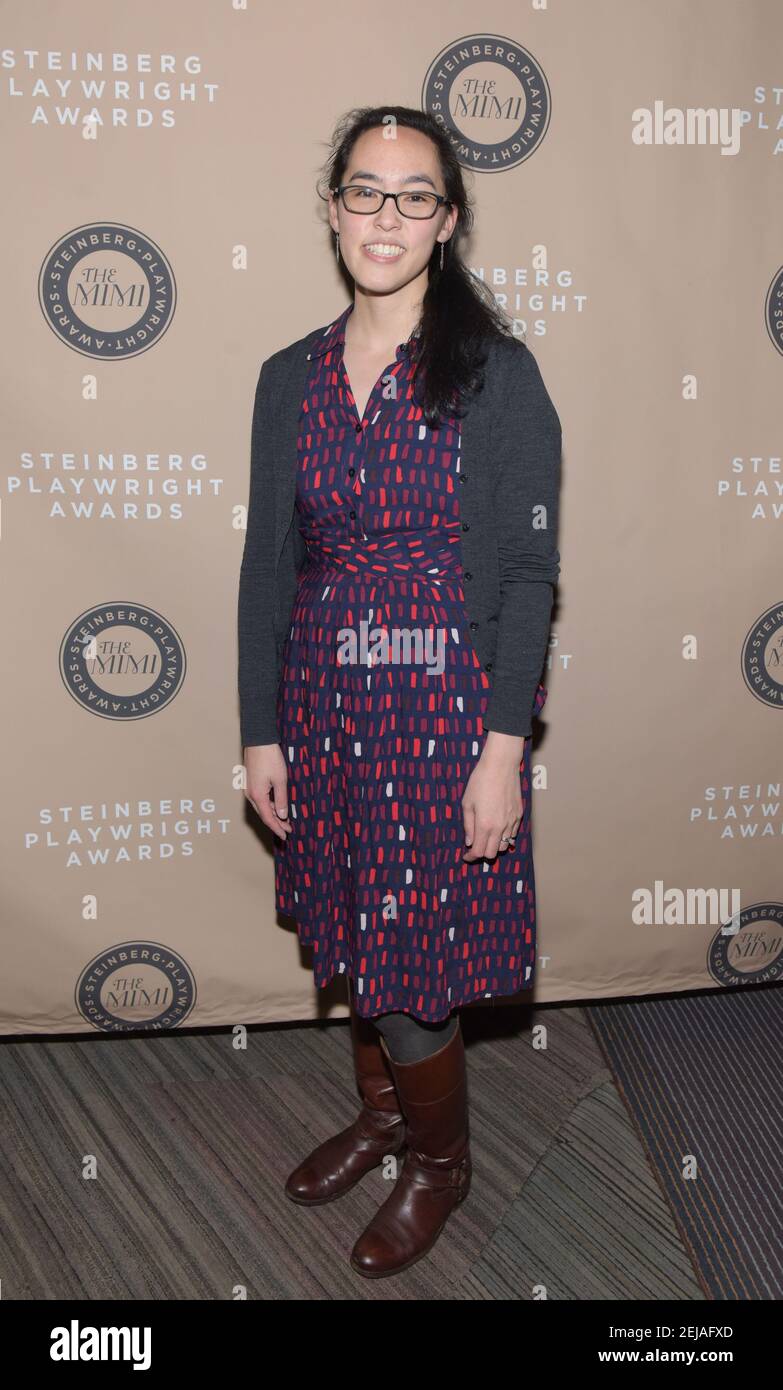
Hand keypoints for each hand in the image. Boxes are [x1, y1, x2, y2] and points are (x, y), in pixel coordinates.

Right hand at [243, 742, 292, 840]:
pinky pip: (260, 799)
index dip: (277, 828)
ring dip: (273, 814)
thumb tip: (282, 815)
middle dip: (276, 823)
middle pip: (264, 814)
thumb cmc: (270, 758)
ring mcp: (249, 788)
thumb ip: (281, 799)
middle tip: (288, 829)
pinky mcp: (250, 782)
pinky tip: (277, 805)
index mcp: (257, 796)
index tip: (285, 836)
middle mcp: (250, 794)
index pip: (268, 818)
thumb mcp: (280, 780)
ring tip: (285, 819)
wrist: (258, 740)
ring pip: (262, 806)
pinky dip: (269, 805)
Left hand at [461, 734, 524, 861]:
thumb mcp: (467, 803)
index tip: (466, 856)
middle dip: (482, 854)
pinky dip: (505, 837)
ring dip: (494, 846)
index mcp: (484, 825)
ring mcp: (512, 822)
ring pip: (505, 846)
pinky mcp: (520, 815)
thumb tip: (469, 842)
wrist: (501, 766)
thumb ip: (468, 825)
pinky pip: (513, 834)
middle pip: (492, 853)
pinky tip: (498, 829)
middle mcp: (500, 827)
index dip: (470, 857)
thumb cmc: (480, 781)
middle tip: (474, 847)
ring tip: (486, 838)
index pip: (478, 851)